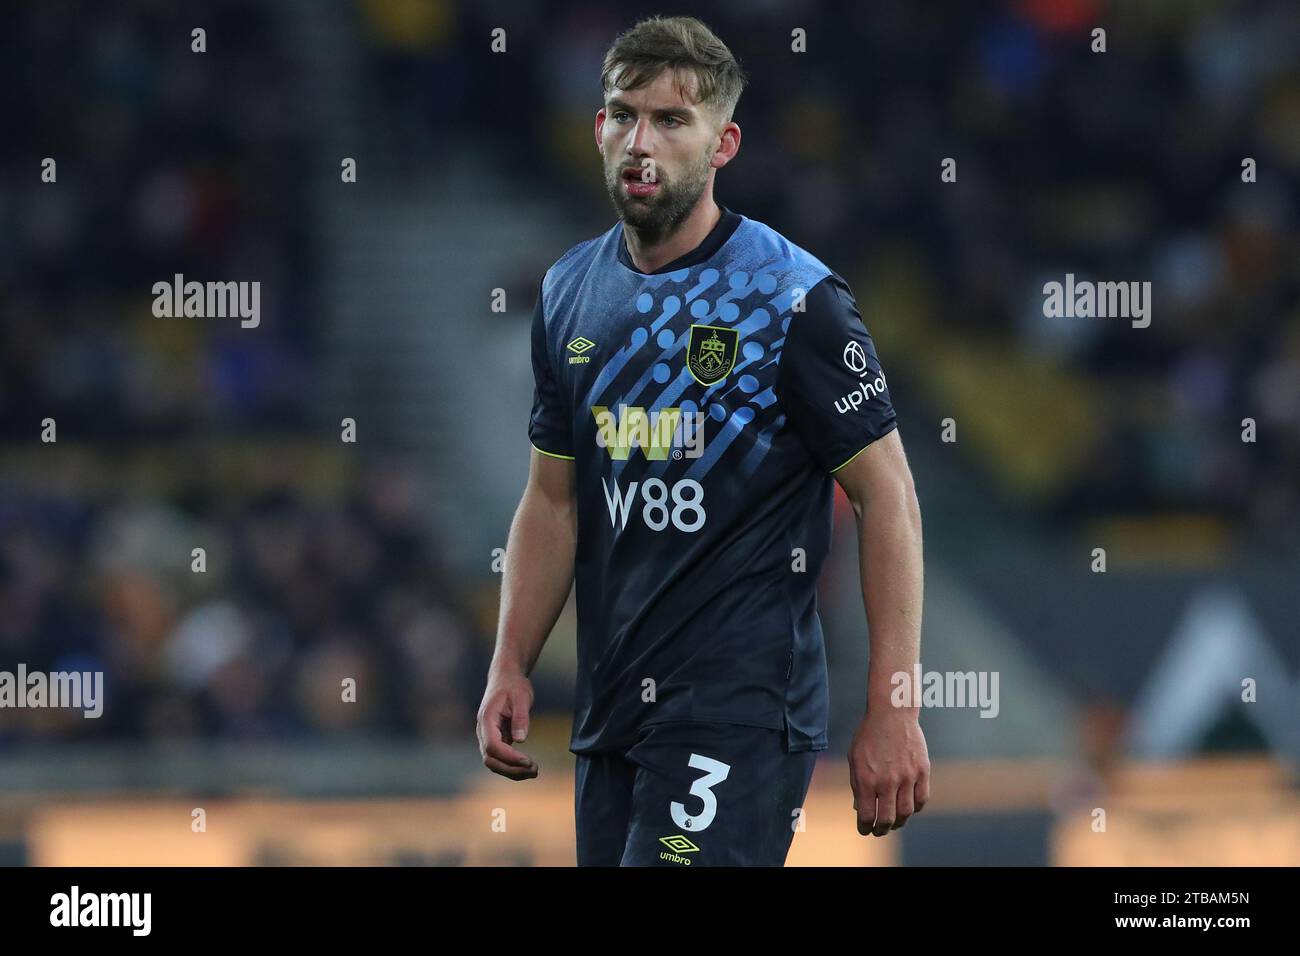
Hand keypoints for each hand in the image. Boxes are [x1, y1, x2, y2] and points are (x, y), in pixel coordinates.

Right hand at [476, 668, 538, 779]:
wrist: (506, 678)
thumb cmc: (513, 685)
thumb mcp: (521, 697)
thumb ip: (520, 718)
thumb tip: (521, 739)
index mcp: (486, 720)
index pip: (492, 746)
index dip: (509, 757)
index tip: (527, 760)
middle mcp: (483, 731)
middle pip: (491, 759)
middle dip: (511, 769)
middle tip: (534, 769)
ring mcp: (488, 737)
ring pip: (495, 762)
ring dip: (513, 771)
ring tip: (534, 771)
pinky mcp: (497, 740)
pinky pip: (501, 759)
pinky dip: (513, 766)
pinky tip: (529, 767)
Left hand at [848, 707, 929, 835]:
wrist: (892, 713)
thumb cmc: (869, 735)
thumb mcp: (855, 758)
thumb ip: (856, 783)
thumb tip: (861, 807)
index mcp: (866, 779)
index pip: (867, 816)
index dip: (865, 828)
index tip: (865, 830)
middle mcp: (887, 782)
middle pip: (887, 819)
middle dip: (881, 829)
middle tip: (880, 830)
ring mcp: (907, 777)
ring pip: (906, 813)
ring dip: (899, 822)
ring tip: (895, 822)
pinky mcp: (922, 771)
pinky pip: (921, 799)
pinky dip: (915, 807)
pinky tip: (909, 806)